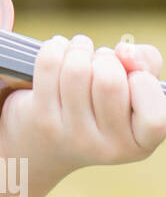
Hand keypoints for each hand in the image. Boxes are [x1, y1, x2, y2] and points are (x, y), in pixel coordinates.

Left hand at [0, 33, 165, 186]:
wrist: (44, 143)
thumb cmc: (100, 107)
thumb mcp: (133, 90)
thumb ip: (146, 64)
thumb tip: (125, 51)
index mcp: (140, 144)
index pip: (154, 115)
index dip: (144, 83)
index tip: (131, 76)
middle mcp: (108, 148)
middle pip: (110, 81)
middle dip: (105, 58)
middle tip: (99, 61)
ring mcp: (73, 136)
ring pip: (78, 69)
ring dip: (80, 49)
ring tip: (79, 52)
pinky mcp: (42, 120)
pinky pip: (49, 65)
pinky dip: (55, 47)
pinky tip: (58, 50)